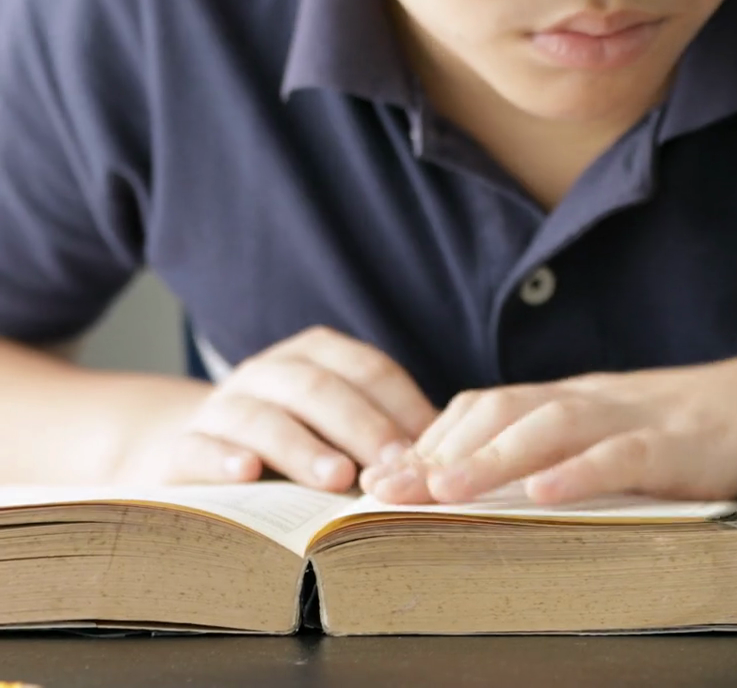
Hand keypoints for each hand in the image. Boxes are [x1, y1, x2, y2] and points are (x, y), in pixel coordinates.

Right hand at [126, 327, 436, 491]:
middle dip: (361, 426)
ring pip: (262, 416)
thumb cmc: (297, 442)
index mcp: (316, 358)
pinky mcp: (181, 446)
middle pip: (318, 388)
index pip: (368, 370)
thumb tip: (455, 458)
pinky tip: (248, 473)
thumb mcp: (341, 429)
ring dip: (302, 446)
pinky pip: (199, 446)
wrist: (201, 455)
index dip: (401, 406)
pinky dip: (222, 458)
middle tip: (394, 466)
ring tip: (336, 478)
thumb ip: (388, 434)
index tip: (431, 447)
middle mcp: (269, 373)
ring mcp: (223, 406)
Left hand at [359, 325, 736, 505]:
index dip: (442, 437)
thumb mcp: (680, 436)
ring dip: (488, 459)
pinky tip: (543, 493)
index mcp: (612, 399)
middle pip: (508, 408)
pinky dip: (581, 472)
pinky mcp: (701, 444)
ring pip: (554, 425)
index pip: (505, 404)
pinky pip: (629, 454)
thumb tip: (567, 489)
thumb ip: (623, 454)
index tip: (390, 475)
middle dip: (440, 449)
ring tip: (438, 491)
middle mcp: (621, 399)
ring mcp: (659, 417)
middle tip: (383, 489)